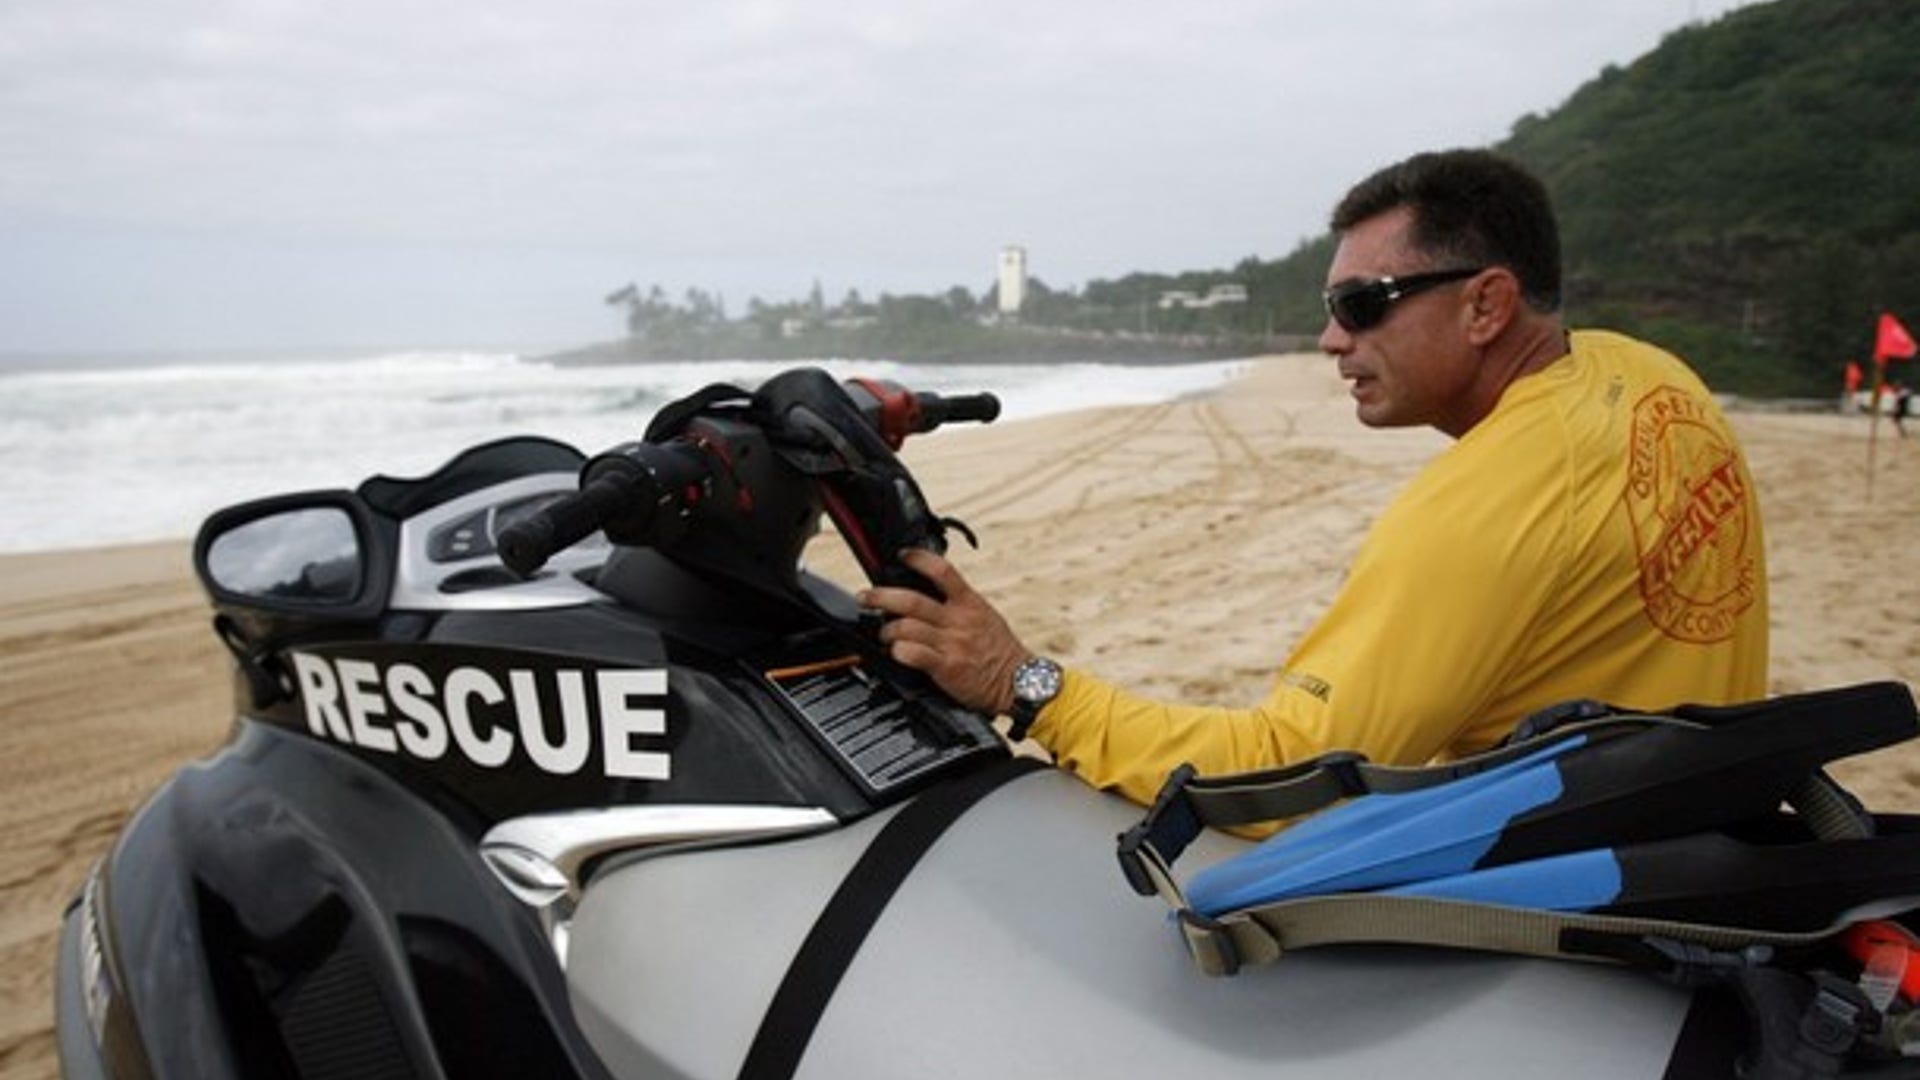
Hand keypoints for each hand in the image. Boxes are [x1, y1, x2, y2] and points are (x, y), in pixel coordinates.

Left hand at [858, 549, 1029, 714]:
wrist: (1019, 682)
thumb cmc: (1001, 651)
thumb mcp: (985, 616)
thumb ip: (959, 605)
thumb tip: (930, 593)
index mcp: (970, 603)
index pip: (942, 571)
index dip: (918, 559)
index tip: (902, 555)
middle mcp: (959, 620)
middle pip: (912, 600)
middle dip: (882, 596)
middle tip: (866, 596)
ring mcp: (952, 644)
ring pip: (907, 627)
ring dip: (887, 630)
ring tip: (884, 634)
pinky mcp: (947, 667)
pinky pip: (913, 655)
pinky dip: (899, 652)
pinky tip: (897, 653)